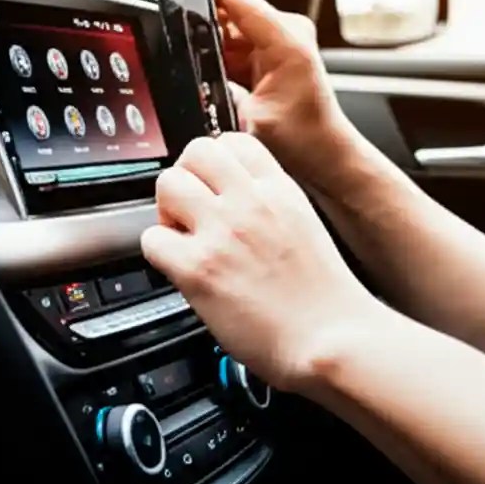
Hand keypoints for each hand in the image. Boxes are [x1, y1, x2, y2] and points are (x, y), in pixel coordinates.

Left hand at [141, 133, 379, 391]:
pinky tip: (178, 269)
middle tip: (191, 210)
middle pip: (195, 152)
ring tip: (183, 237)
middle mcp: (250, 203)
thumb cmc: (327, 302)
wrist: (333, 341)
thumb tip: (239, 206)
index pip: (233, 142)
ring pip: (168, 184)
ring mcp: (222, 232)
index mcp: (280, 191)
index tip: (212, 186)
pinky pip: (152, 239)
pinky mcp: (199, 269)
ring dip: (167, 210)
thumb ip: (273, 209)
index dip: (215, 164)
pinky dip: (157, 253)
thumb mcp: (307, 230)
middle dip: (187, 178)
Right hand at [211, 0, 356, 189]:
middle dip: (203, 28)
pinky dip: (222, 59)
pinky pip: (235, 45)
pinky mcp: (272, 52)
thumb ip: (219, 99)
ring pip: (229, 30)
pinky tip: (219, 79)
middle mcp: (287, 32)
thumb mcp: (252, 123)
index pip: (241, 2)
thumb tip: (193, 83)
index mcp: (288, 41)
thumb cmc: (306, 139)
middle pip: (230, 13)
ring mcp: (280, 40)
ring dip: (212, 48)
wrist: (326, 154)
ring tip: (211, 76)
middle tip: (185, 53)